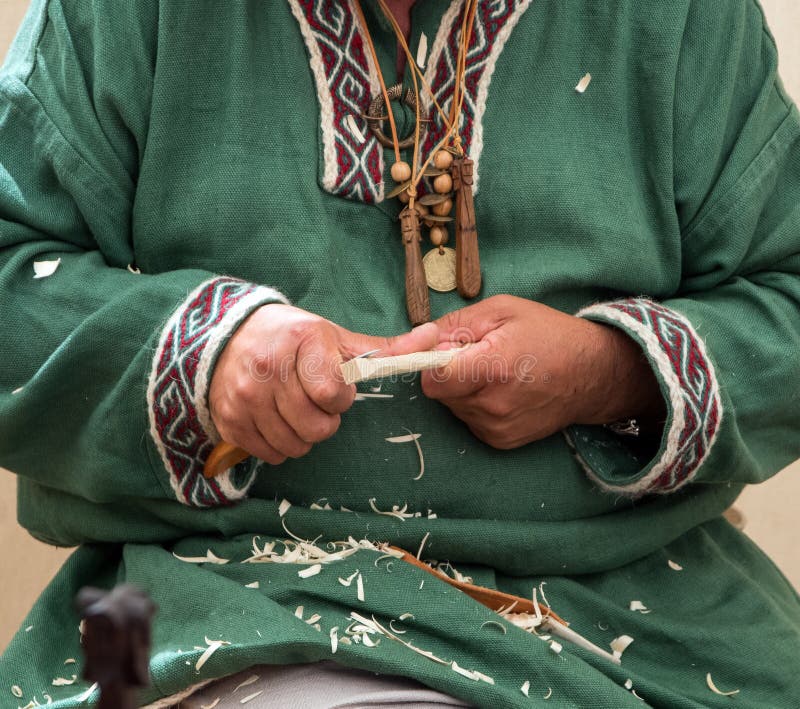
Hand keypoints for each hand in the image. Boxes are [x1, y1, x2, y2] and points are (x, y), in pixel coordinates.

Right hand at [210, 305, 437, 463]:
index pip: (332, 394)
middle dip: (324, 420)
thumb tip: (435, 339)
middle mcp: (268, 369)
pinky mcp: (229, 419)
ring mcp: (244, 396)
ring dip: (302, 435)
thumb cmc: (294, 339)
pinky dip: (279, 444)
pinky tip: (274, 418)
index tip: (333, 387)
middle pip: (316, 428)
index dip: (340, 398)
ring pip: (294, 446)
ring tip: (294, 408)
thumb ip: (386, 349)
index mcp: (301, 342)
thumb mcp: (337, 338)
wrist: (230, 335)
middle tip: (314, 401)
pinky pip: (270, 454)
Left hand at [421, 295, 662, 448]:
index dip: (430, 360)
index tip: (444, 348)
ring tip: (495, 371)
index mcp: (493, 368)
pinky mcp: (501, 441)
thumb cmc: (548, 334)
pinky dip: (476, 404)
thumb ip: (453, 325)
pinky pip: (469, 419)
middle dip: (449, 371)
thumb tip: (415, 341)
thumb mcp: (501, 310)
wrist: (593, 374)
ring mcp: (497, 428)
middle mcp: (493, 406)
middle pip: (440, 392)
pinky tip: (502, 390)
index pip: (431, 378)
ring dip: (462, 388)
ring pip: (453, 406)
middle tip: (481, 354)